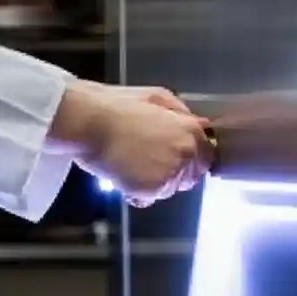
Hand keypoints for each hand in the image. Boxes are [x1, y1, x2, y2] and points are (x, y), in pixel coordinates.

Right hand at [47, 81, 212, 206]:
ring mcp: (169, 174)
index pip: (206, 156)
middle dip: (175, 172)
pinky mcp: (150, 190)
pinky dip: (137, 192)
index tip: (174, 157)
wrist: (89, 122)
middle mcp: (185, 154)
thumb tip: (197, 125)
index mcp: (190, 132)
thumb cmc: (117, 106)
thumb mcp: (157, 97)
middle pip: (191, 176)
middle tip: (149, 161)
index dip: (191, 158)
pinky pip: (149, 198)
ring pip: (170, 189)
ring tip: (132, 163)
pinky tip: (124, 174)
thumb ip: (181, 114)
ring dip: (156, 182)